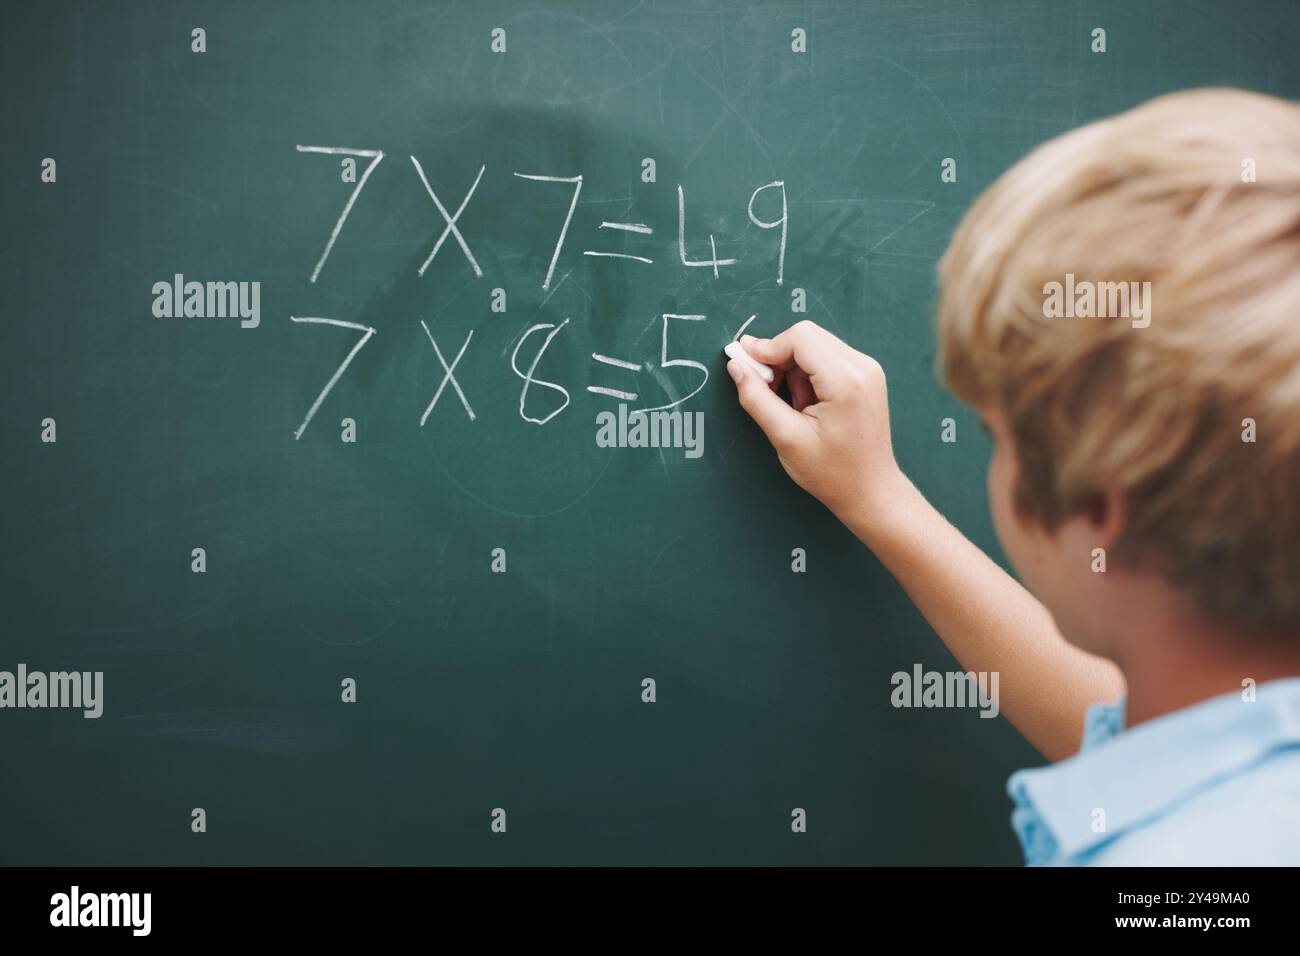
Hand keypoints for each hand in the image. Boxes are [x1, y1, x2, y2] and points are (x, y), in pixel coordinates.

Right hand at [726, 320, 905, 528]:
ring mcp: (867, 369)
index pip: (799, 338)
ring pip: (815, 345)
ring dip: (792, 368)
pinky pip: (827, 357)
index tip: (744, 366)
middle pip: (807, 336)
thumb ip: (757, 398)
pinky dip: (807, 373)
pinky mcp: (865, 376)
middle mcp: (862, 366)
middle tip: (764, 389)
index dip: (766, 348)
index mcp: (847, 380)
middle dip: (778, 357)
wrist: (871, 491)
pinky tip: (805, 403)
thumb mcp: (786, 438)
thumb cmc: (834, 473)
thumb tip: (736, 367)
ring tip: (792, 406)